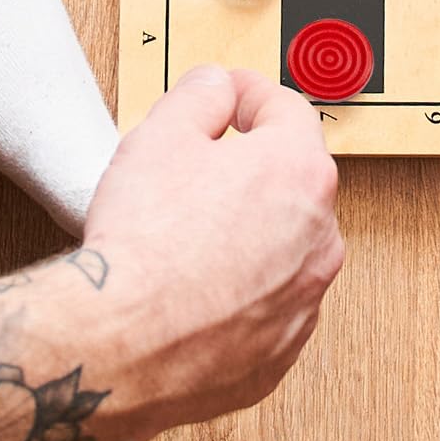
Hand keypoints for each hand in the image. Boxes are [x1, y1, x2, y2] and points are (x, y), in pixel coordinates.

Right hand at [82, 67, 343, 430]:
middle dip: (250, 167)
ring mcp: (305, 299)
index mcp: (300, 171)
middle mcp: (320, 236)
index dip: (248, 94)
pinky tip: (196, 290)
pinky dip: (241, 295)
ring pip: (284, 247)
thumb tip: (215, 87)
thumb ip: (199, 95)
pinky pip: (267, 307)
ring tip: (191, 235)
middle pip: (292, 180)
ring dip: (250, 233)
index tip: (228, 96)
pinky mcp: (279, 353)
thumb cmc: (144, 246)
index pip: (286, 110)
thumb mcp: (162, 135)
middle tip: (199, 166)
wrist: (119, 346)